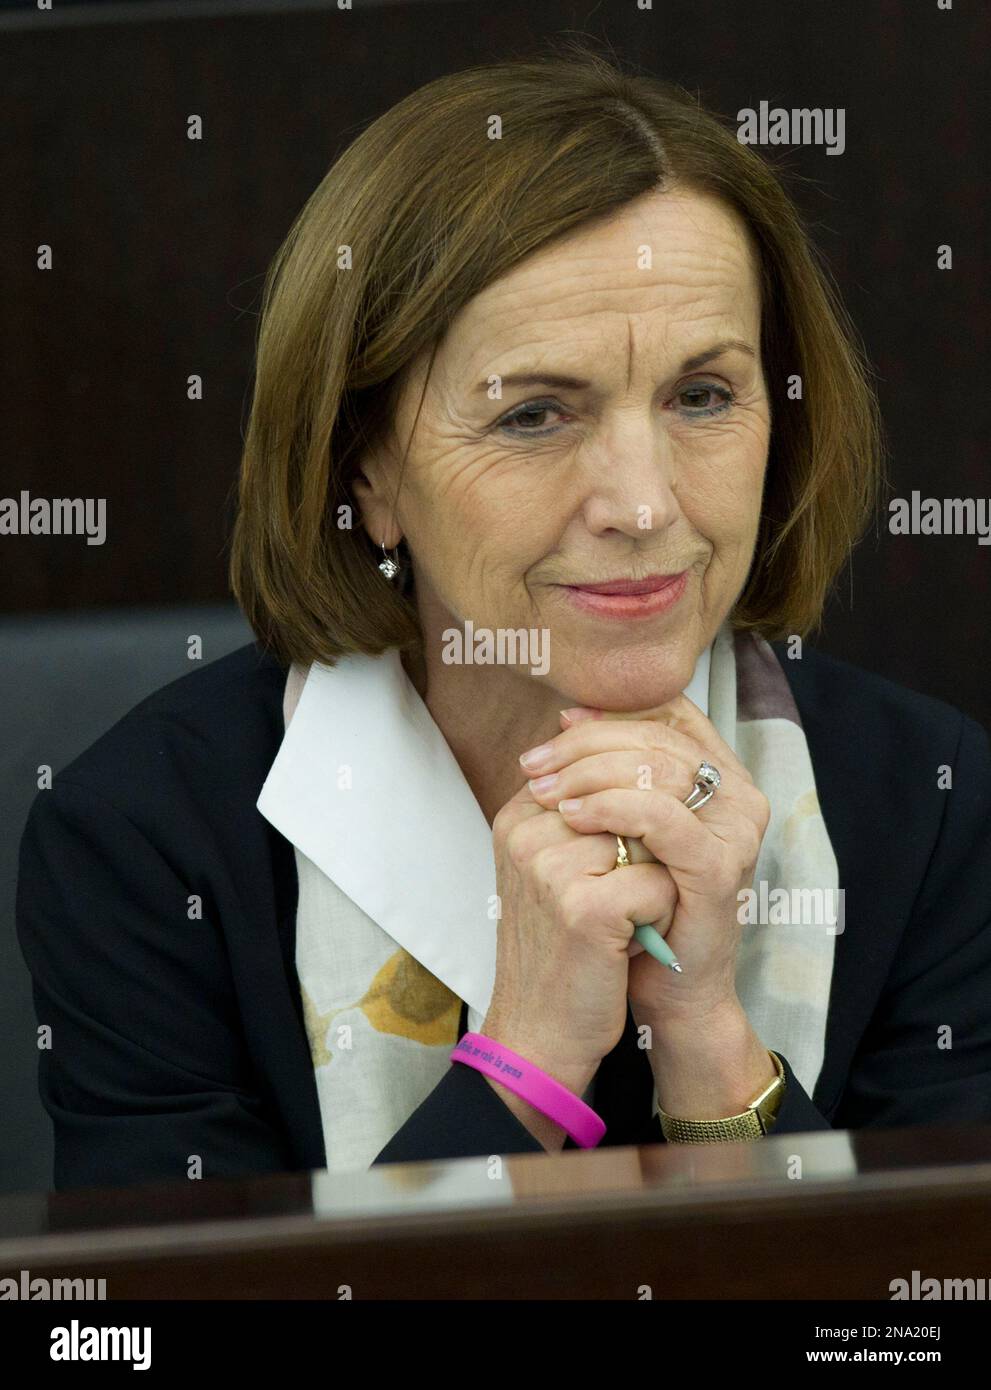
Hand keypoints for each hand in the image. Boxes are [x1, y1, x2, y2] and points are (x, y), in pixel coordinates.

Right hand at [483, 775, 679, 1093]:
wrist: (541, 1033)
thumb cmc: (564, 947)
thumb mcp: (559, 867)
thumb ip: (585, 810)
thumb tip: (634, 757)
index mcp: (520, 814)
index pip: (601, 761)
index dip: (642, 799)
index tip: (632, 853)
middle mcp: (527, 830)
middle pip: (633, 790)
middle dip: (654, 837)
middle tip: (632, 891)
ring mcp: (550, 865)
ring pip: (654, 834)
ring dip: (660, 876)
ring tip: (627, 916)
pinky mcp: (583, 906)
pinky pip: (659, 882)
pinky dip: (661, 913)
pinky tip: (633, 940)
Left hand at [520, 694, 770, 1032]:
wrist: (666, 990)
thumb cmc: (640, 906)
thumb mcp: (624, 828)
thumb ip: (613, 775)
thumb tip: (566, 718)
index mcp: (722, 777)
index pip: (667, 714)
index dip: (610, 714)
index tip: (559, 725)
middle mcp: (739, 796)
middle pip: (657, 736)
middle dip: (587, 744)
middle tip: (535, 762)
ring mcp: (736, 831)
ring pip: (658, 768)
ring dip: (590, 772)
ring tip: (544, 790)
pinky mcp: (720, 867)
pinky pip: (661, 817)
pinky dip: (610, 808)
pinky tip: (571, 816)